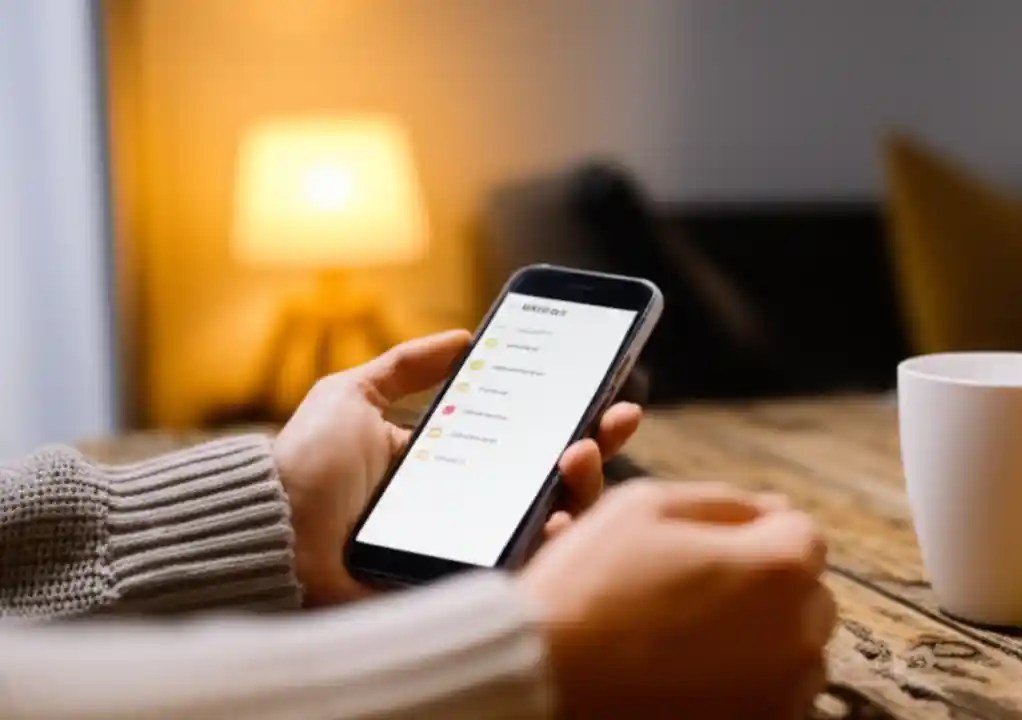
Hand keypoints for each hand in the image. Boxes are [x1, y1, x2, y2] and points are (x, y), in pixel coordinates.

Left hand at [273, 330, 643, 605]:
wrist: (272, 530)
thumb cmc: (304, 466)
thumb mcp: (350, 396)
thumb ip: (402, 366)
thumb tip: (462, 336)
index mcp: (452, 464)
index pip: (528, 443)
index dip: (574, 419)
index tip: (606, 393)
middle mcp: (471, 505)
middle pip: (556, 481)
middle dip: (599, 447)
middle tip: (615, 419)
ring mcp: (472, 545)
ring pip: (554, 523)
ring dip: (585, 487)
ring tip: (580, 454)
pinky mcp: (463, 584)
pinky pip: (526, 571)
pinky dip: (554, 545)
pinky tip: (562, 515)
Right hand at [519, 481, 834, 719]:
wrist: (540, 680)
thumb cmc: (586, 589)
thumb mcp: (645, 507)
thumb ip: (723, 500)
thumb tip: (774, 506)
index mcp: (779, 569)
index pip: (802, 533)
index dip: (754, 532)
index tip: (708, 549)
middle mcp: (798, 637)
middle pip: (807, 595)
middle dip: (765, 586)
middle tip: (695, 593)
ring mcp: (782, 696)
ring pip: (795, 652)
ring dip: (759, 638)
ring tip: (687, 638)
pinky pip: (772, 700)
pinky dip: (743, 685)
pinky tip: (687, 675)